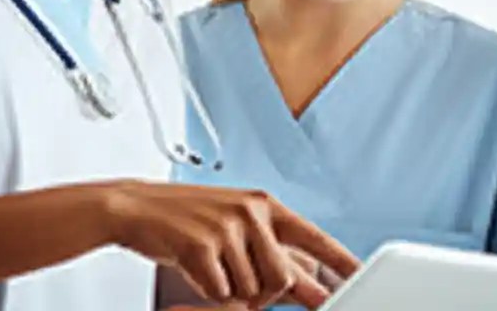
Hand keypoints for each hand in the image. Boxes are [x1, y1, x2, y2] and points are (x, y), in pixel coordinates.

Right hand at [103, 181, 358, 307]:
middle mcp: (250, 212)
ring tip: (209, 263)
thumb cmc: (185, 218)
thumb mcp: (233, 226)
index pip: (313, 237)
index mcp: (262, 204)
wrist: (134, 206)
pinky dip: (206, 290)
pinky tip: (194, 265)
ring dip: (229, 290)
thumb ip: (273, 252)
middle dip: (262, 292)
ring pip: (250, 290)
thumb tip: (312, 285)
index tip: (362, 278)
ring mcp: (226, 228)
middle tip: (234, 276)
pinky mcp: (202, 246)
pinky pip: (220, 293)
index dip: (341, 261)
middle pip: (282, 280)